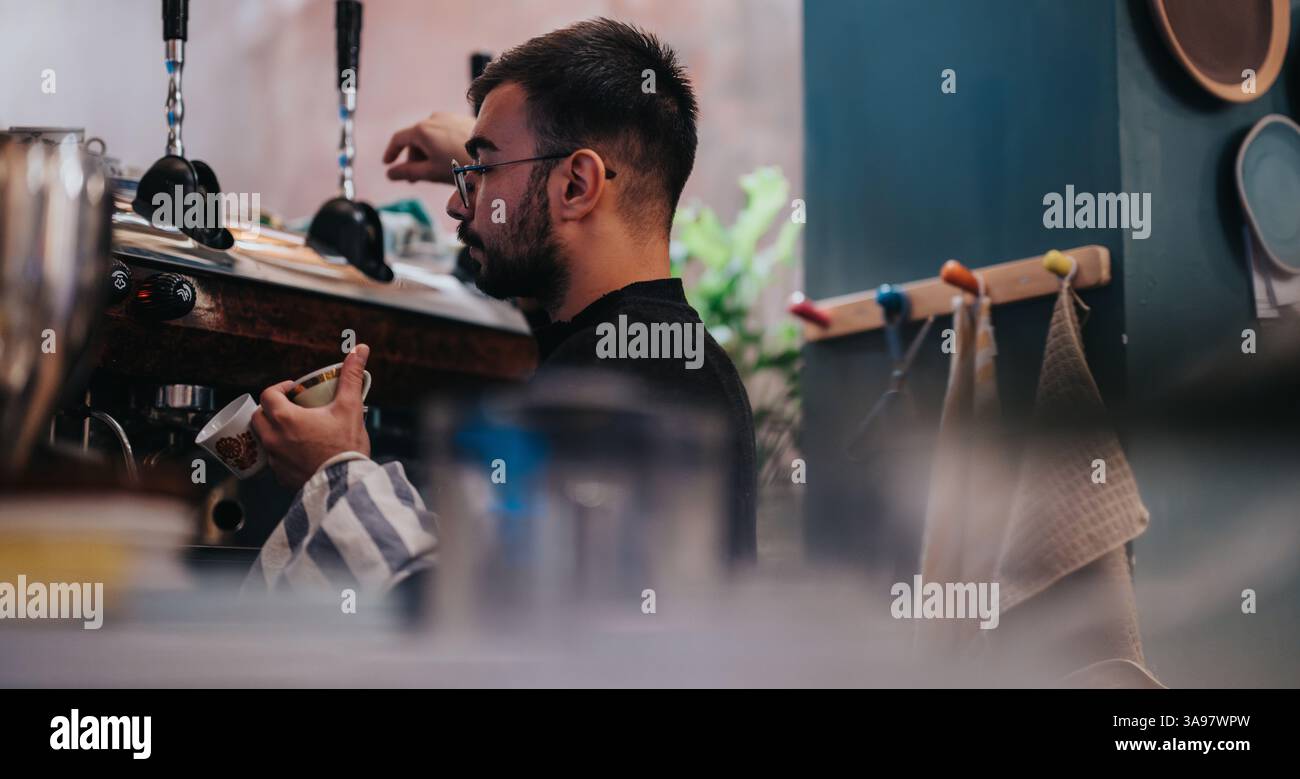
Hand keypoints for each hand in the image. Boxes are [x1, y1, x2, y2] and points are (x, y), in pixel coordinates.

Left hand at [251, 345, 371, 490]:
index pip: (267, 395)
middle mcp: (273, 439)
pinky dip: (282, 453)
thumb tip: (361, 348)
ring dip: (274, 431)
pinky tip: (300, 453)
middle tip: (291, 409)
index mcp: (285, 419)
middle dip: (270, 409)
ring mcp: (275, 460)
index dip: (279, 388)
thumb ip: (352, 376)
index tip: (294, 389)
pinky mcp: (281, 477)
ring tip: (295, 430)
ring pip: (263, 439)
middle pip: (258, 417)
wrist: (346, 485)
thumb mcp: (350, 407)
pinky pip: (273, 460)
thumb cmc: (346, 446)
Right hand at [383, 112, 475, 184]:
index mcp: (421, 130)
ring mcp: (448, 117)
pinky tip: (447, 161)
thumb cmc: (460, 166)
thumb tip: (389, 174)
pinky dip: (438, 146)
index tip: (387, 164)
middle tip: (414, 178)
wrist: (494, 155)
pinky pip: (443, 133)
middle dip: (412, 158)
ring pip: (429, 136)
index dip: (391, 152)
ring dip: (426, 153)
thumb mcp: (430, 172)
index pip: (398, 139)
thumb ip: (407, 172)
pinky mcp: (461, 120)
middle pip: (414, 139)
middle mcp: (433, 118)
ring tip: (432, 171)